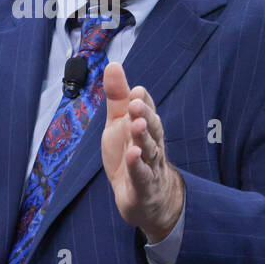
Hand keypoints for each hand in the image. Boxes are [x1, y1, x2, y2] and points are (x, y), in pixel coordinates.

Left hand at [101, 62, 184, 242]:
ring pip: (149, 149)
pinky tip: (133, 155)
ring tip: (136, 124)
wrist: (147, 198)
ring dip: (143, 136)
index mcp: (146, 128)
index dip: (143, 101)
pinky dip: (137, 165)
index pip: (148, 111)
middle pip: (151, 128)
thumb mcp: (119, 124)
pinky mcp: (143, 186)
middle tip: (137, 103)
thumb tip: (113, 64)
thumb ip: (118, 97)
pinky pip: (141, 175)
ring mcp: (149, 166)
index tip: (137, 90)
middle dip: (145, 115)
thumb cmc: (131, 155)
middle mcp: (151, 144)